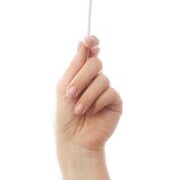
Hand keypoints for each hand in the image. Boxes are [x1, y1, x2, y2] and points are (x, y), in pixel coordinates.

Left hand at [56, 37, 122, 155]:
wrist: (74, 139)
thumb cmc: (65, 115)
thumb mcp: (64, 87)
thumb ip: (75, 65)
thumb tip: (84, 43)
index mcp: (80, 73)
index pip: (89, 52)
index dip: (91, 43)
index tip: (88, 40)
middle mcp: (94, 79)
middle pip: (95, 63)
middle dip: (81, 78)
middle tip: (70, 93)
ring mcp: (106, 90)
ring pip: (102, 78)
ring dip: (87, 95)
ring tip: (79, 109)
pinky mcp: (115, 101)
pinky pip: (110, 92)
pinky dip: (97, 102)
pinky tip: (92, 113)